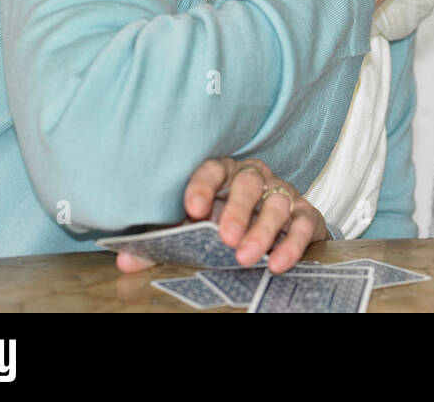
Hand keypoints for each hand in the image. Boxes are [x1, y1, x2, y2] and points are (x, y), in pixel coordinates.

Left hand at [114, 157, 327, 273]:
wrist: (275, 234)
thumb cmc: (226, 227)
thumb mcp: (194, 233)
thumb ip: (163, 245)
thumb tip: (126, 260)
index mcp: (225, 175)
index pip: (213, 169)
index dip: (203, 186)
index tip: (192, 208)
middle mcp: (256, 178)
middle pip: (248, 183)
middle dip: (237, 210)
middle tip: (226, 239)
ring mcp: (284, 194)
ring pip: (277, 203)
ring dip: (263, 231)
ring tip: (247, 258)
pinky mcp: (307, 215)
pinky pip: (303, 224)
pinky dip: (292, 244)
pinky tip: (278, 263)